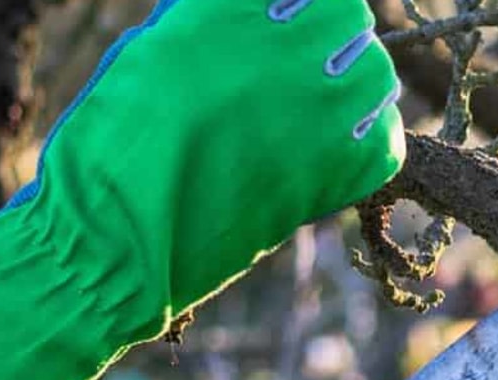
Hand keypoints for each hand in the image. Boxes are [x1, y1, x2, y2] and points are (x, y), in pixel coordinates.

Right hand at [0, 0, 405, 379]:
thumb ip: (208, 20)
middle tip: (306, 64)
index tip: (287, 23)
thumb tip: (264, 13)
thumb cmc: (115, 141)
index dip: (301, 5)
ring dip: (357, 83)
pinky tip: (333, 150)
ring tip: (324, 103)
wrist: (118, 239)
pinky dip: (365, 142)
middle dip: (332, 36)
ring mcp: (318, 113)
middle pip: (348, 18)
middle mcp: (284, 53)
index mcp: (230, 14)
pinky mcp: (334, 174)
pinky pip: (382, 142)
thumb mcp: (148, 52)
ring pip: (376, 76)